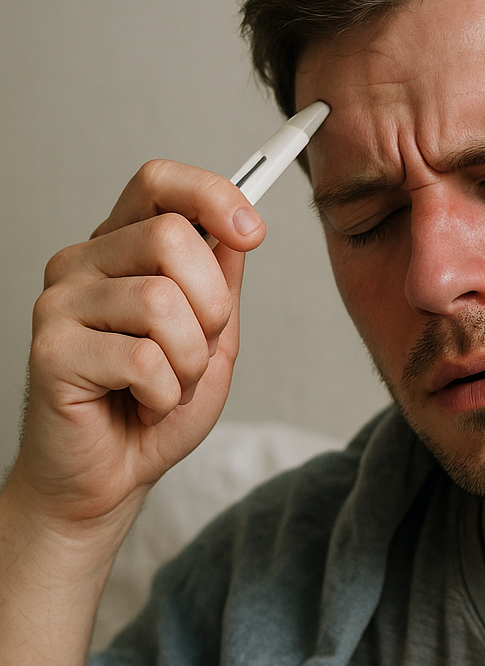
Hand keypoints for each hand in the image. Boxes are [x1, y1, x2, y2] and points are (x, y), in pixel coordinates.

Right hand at [10, 161, 265, 532]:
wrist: (107, 481)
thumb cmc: (153, 409)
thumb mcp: (211, 340)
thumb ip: (221, 284)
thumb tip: (237, 228)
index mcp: (119, 249)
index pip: (159, 183)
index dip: (213, 195)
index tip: (252, 232)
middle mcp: (83, 264)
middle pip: (173, 239)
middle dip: (212, 308)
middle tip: (193, 354)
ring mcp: (60, 303)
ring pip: (162, 302)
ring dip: (188, 362)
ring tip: (166, 387)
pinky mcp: (51, 350)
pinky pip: (143, 359)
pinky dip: (163, 395)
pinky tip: (142, 405)